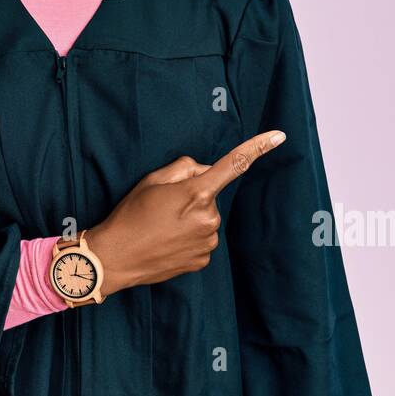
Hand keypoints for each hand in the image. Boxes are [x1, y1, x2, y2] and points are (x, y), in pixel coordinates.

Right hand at [87, 130, 285, 297]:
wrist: (115, 258)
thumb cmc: (130, 215)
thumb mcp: (151, 180)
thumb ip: (184, 168)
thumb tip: (204, 171)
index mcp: (197, 193)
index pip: (233, 164)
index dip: (257, 148)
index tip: (279, 136)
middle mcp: (209, 218)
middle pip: (209, 193)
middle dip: (192, 194)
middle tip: (162, 206)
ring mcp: (208, 241)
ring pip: (206, 217)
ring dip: (190, 217)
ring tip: (161, 226)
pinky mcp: (203, 259)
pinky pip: (202, 238)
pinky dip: (188, 236)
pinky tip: (167, 241)